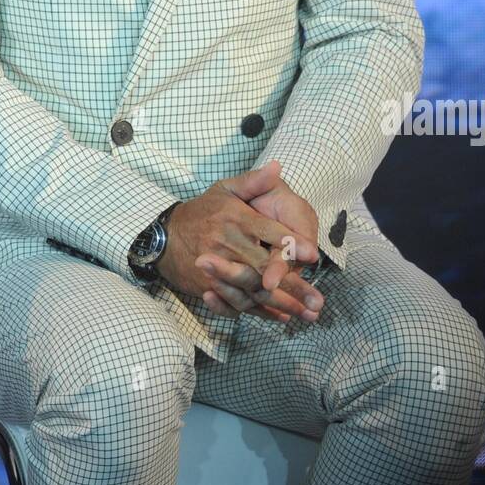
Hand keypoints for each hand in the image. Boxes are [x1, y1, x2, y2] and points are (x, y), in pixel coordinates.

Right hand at [155, 162, 318, 323]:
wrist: (166, 237)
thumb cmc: (203, 210)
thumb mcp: (225, 189)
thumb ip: (253, 181)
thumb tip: (278, 166)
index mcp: (235, 219)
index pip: (268, 231)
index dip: (291, 242)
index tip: (312, 254)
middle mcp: (228, 244)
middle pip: (265, 266)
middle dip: (293, 285)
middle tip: (318, 301)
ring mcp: (219, 268)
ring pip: (254, 289)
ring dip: (282, 305)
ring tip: (307, 316)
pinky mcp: (211, 286)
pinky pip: (238, 302)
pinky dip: (260, 312)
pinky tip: (280, 317)